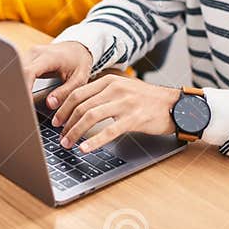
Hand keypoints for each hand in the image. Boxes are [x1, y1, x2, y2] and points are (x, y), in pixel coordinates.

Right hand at [21, 41, 92, 110]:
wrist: (77, 49)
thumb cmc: (79, 63)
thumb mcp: (78, 79)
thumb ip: (65, 92)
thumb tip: (50, 104)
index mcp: (49, 57)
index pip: (28, 72)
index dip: (24, 88)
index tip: (25, 103)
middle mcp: (35, 53)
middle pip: (18, 72)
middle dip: (18, 91)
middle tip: (22, 109)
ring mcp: (29, 54)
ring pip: (15, 71)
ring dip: (17, 87)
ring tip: (22, 104)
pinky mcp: (26, 58)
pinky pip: (17, 71)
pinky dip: (18, 84)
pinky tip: (23, 96)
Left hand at [52, 75, 177, 153]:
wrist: (175, 105)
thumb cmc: (147, 100)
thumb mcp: (123, 89)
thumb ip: (103, 94)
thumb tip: (78, 106)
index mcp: (109, 80)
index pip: (78, 91)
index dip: (62, 105)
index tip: (53, 116)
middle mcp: (115, 88)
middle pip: (81, 104)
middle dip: (65, 120)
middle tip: (58, 133)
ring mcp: (125, 103)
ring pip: (91, 116)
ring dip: (75, 132)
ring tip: (67, 142)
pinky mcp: (134, 118)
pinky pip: (109, 131)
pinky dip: (94, 141)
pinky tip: (85, 148)